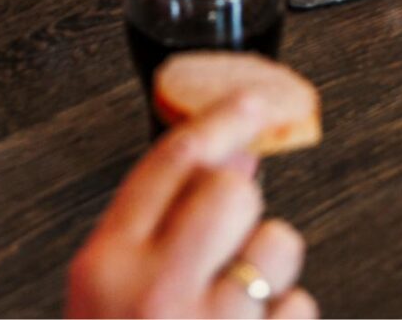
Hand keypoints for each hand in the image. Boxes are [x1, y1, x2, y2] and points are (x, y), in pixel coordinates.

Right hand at [66, 96, 317, 318]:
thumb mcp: (101, 295)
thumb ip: (152, 228)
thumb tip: (229, 156)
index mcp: (107, 265)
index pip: (171, 160)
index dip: (220, 120)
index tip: (249, 104)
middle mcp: (158, 289)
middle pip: (232, 188)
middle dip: (240, 206)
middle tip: (226, 242)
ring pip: (278, 241)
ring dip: (269, 267)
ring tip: (239, 300)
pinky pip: (299, 304)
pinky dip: (283, 317)